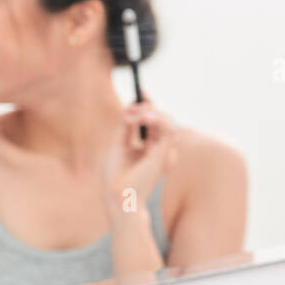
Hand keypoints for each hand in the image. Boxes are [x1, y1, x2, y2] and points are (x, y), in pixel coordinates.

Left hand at [101, 94, 178, 222]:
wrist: (117, 194)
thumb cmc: (116, 175)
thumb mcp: (118, 144)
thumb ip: (126, 127)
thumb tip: (131, 107)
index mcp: (150, 147)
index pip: (154, 120)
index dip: (149, 104)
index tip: (141, 89)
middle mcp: (160, 148)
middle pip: (162, 117)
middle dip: (147, 106)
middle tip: (131, 106)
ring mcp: (164, 150)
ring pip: (167, 120)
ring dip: (149, 112)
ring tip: (132, 115)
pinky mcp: (164, 153)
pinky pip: (167, 128)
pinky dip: (153, 119)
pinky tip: (137, 119)